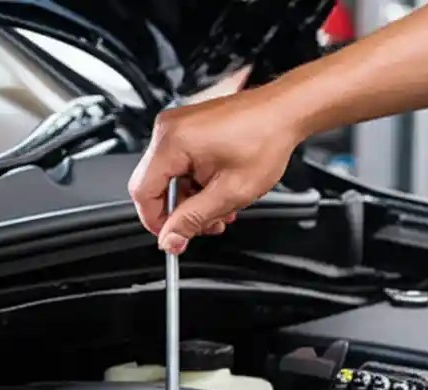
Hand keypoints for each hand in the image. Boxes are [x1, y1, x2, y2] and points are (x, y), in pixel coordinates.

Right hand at [128, 87, 305, 254]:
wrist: (284, 112)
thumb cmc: (265, 138)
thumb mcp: (230, 193)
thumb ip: (193, 219)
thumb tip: (171, 238)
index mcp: (172, 142)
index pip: (142, 192)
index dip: (156, 222)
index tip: (173, 237)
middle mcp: (169, 129)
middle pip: (155, 185)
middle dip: (181, 211)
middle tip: (206, 224)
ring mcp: (178, 126)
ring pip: (170, 177)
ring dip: (193, 199)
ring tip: (222, 208)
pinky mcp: (189, 128)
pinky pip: (181, 163)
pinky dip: (197, 182)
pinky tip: (220, 190)